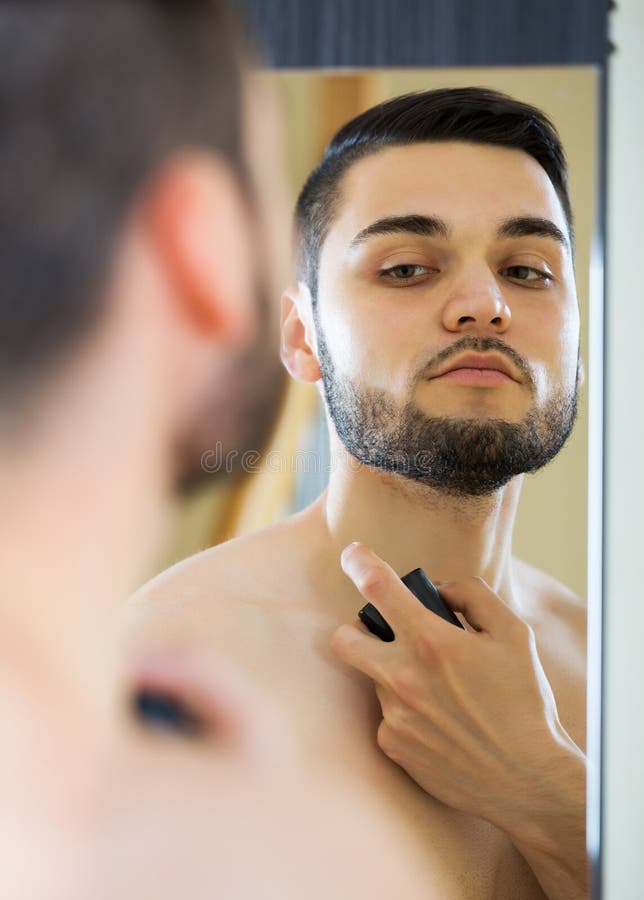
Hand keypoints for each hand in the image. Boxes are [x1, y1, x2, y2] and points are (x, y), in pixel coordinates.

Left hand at [330, 543, 585, 845]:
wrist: (528, 780)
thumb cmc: (525, 703)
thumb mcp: (514, 635)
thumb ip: (473, 597)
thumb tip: (438, 587)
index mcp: (433, 643)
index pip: (378, 587)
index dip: (359, 562)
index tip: (354, 554)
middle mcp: (403, 678)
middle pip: (344, 639)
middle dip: (357, 630)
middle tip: (386, 635)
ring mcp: (394, 715)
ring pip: (376, 679)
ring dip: (397, 676)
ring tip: (442, 694)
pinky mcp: (393, 746)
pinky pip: (388, 716)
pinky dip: (407, 713)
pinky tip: (441, 724)